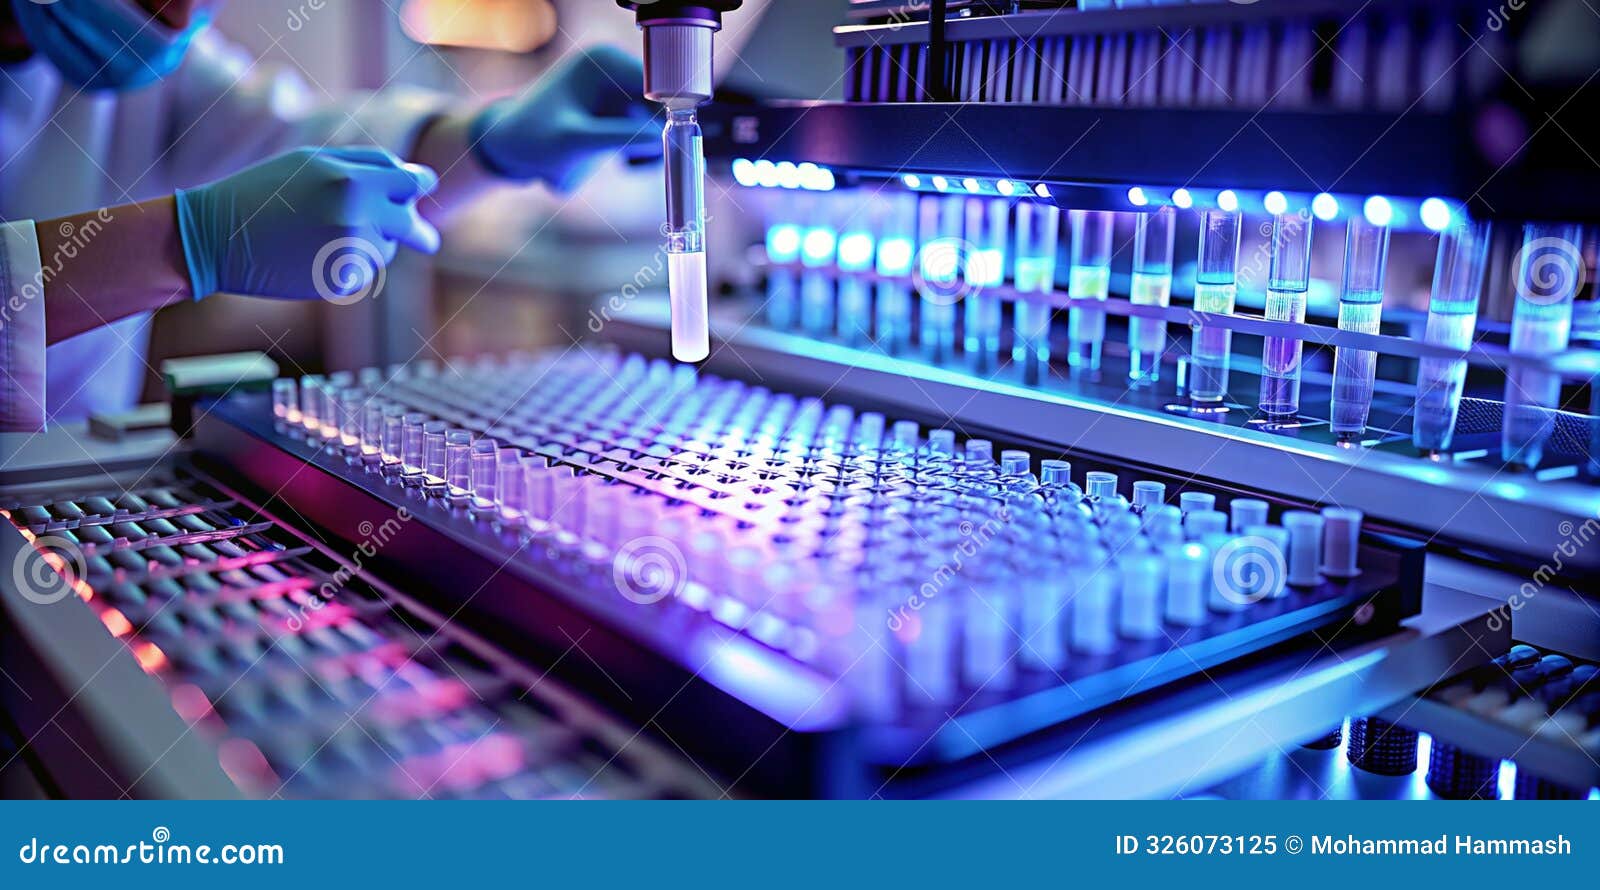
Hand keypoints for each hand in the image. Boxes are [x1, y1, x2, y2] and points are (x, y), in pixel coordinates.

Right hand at [174, 146, 439, 301]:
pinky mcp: (339, 281)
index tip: (425, 187)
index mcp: (351, 180)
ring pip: (384, 249)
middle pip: (408, 222)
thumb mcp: (311, 161)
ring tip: (325, 233)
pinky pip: (363, 272)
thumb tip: (411, 176)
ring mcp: (349, 251)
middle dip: (419, 232)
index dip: (420, 184)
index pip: (408, 181)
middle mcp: (357, 216)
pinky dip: (350, 265)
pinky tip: (315, 255)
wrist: (216, 236)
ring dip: (373, 243)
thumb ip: (363, 166)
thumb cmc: (262, 191)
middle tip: (429, 241)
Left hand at [470, 45, 658, 190]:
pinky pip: (644, 128)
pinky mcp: (616, 110)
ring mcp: (616, 88)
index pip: (657, 82)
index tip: (675, 141)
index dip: (672, 110)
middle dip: (661, 130)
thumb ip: (615, 137)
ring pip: (655, 118)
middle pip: (661, 100)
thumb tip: (659, 138)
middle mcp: (615, 69)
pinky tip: (629, 161)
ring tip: (633, 163)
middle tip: (663, 161)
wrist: (509, 148)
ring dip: (651, 142)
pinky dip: (643, 147)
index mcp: (604, 62)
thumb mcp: (573, 140)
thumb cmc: (531, 139)